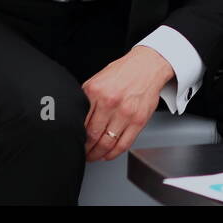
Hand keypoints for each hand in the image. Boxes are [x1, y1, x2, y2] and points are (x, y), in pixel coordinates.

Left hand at [82, 46, 174, 161]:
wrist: (148, 66)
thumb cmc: (124, 72)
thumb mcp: (98, 79)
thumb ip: (87, 98)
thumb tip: (77, 119)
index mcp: (96, 91)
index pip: (81, 122)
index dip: (76, 136)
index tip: (74, 141)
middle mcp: (110, 102)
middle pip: (92, 135)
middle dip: (85, 149)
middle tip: (82, 153)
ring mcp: (126, 113)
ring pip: (107, 143)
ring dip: (98, 154)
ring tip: (93, 156)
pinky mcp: (139, 120)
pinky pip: (124, 144)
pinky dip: (114, 153)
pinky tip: (108, 154)